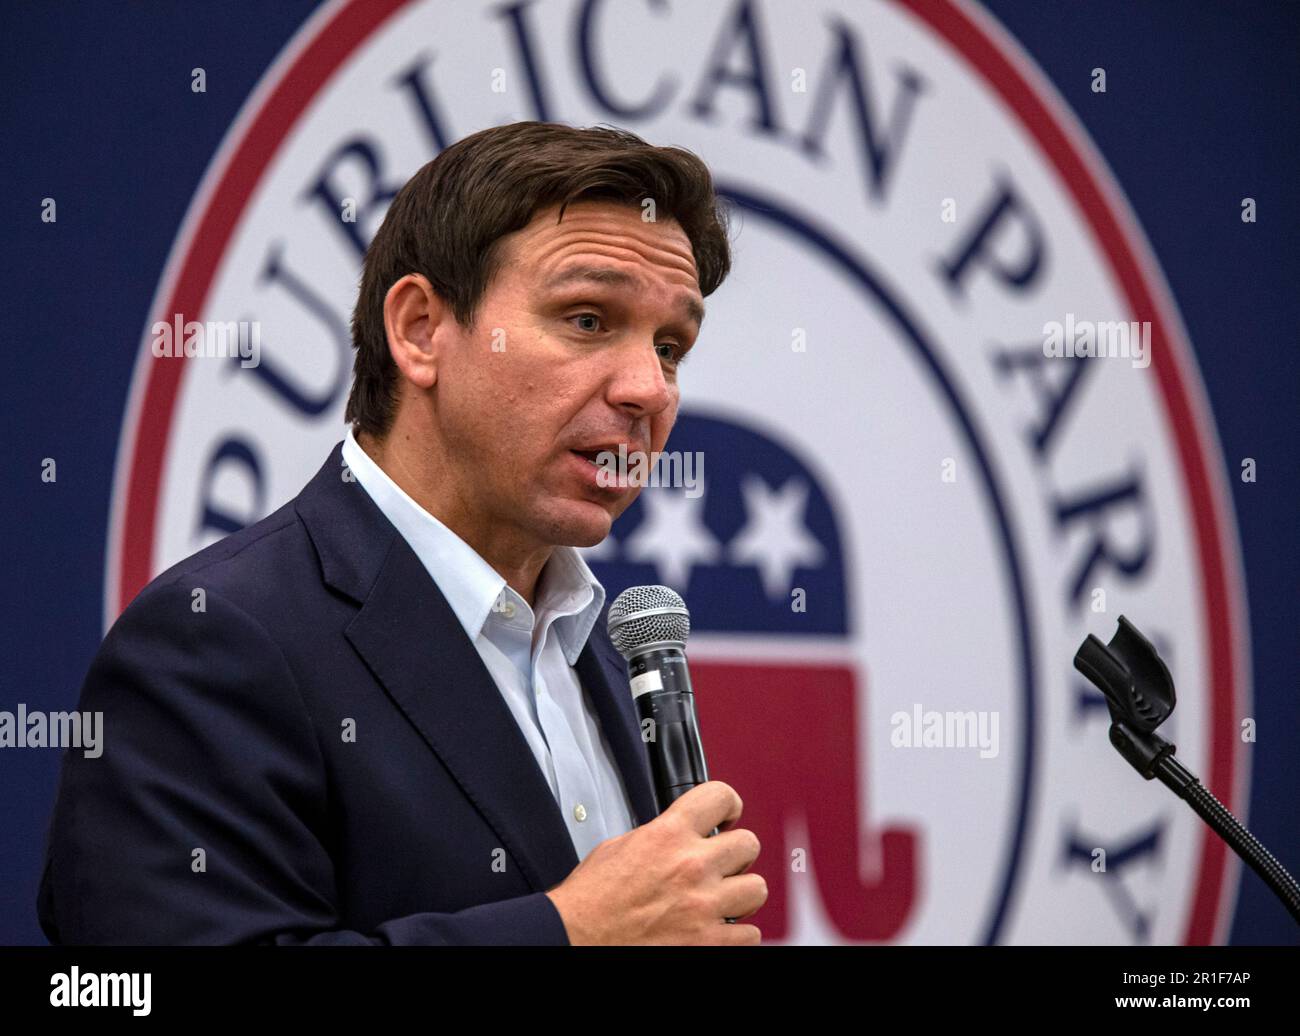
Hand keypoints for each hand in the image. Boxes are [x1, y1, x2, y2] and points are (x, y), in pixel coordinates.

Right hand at [544, 781, 765, 944]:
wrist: (578, 937)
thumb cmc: (591, 899)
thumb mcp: (621, 845)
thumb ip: (659, 835)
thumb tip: (677, 833)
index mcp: (668, 835)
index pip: (721, 797)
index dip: (729, 804)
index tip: (729, 814)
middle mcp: (692, 866)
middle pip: (749, 844)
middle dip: (736, 854)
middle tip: (723, 862)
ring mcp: (703, 906)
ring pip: (757, 889)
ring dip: (742, 893)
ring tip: (725, 896)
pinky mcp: (708, 943)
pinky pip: (750, 934)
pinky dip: (738, 932)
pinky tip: (720, 926)